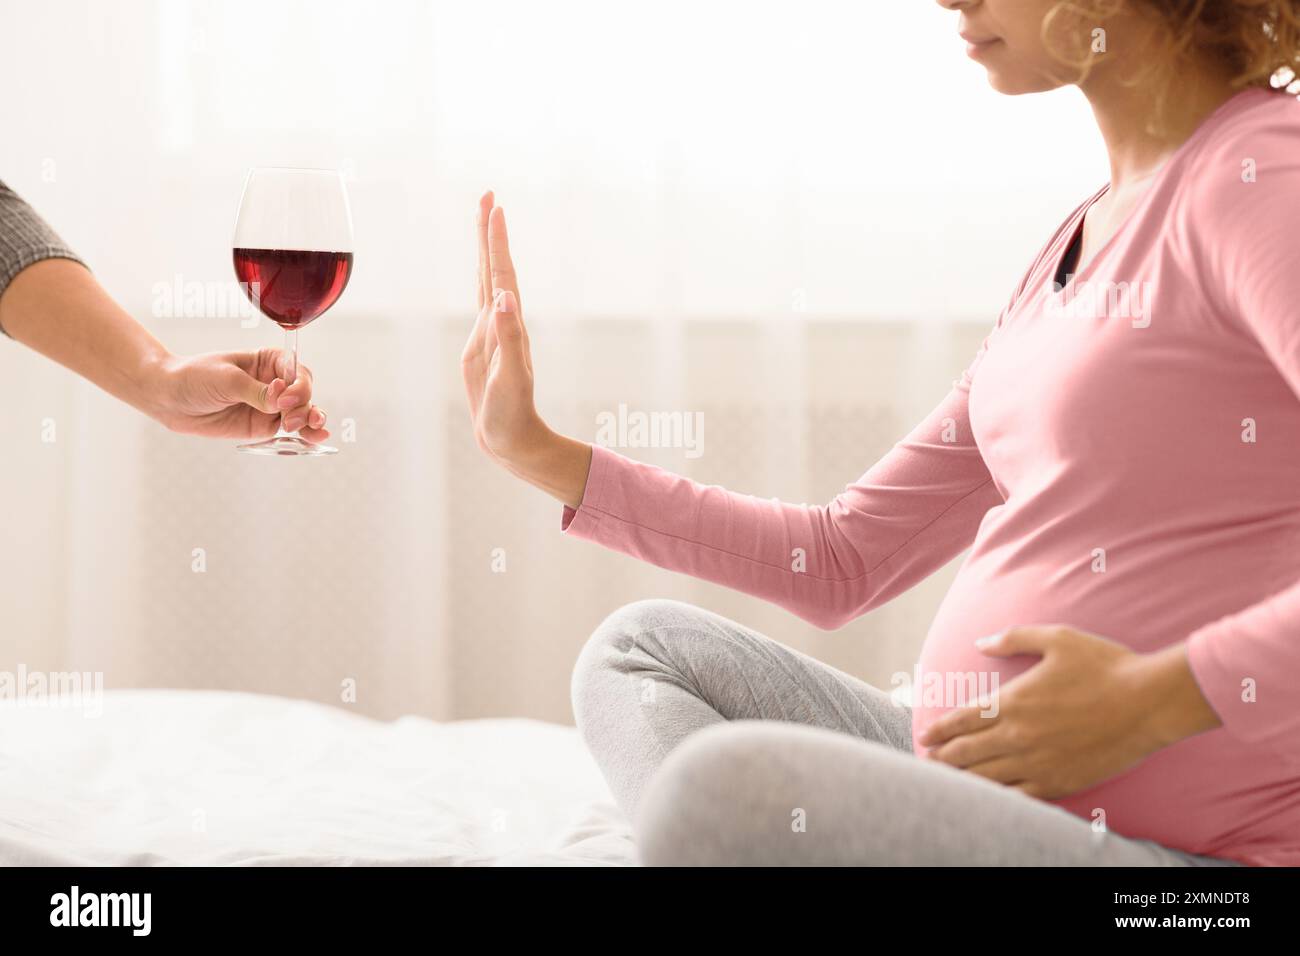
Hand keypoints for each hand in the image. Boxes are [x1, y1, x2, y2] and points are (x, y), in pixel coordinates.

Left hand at [151, 348, 329, 441]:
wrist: (169, 398)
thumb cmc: (195, 377)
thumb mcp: (227, 380)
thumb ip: (257, 392)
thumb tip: (282, 400)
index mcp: (268, 361)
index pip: (296, 370)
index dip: (298, 385)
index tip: (284, 398)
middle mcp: (274, 382)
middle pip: (304, 393)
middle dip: (303, 406)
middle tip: (288, 419)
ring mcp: (271, 406)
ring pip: (302, 412)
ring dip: (311, 420)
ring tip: (316, 430)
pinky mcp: (263, 426)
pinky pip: (290, 430)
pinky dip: (305, 434)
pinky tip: (317, 437)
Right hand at [461, 191, 544, 461]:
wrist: (511, 437)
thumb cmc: (511, 412)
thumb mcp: (509, 377)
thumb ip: (508, 339)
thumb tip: (505, 299)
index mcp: (508, 325)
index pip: (501, 273)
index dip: (496, 241)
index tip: (494, 207)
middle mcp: (502, 321)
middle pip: (494, 267)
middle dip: (489, 232)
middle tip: (488, 195)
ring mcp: (491, 331)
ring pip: (488, 279)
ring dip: (486, 249)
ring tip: (484, 217)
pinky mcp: (481, 344)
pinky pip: (480, 300)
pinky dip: (481, 279)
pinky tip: (483, 271)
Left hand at [918, 625, 1220, 799]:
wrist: (1149, 702)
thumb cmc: (1105, 666)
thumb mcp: (1057, 638)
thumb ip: (1013, 638)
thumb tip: (980, 642)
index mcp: (1013, 701)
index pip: (962, 719)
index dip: (939, 729)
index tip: (925, 736)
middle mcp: (1018, 736)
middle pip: (967, 753)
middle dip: (943, 758)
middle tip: (928, 761)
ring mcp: (1038, 763)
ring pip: (987, 779)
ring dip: (962, 780)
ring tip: (946, 782)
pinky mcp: (1060, 783)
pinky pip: (1018, 797)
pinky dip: (997, 798)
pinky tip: (987, 799)